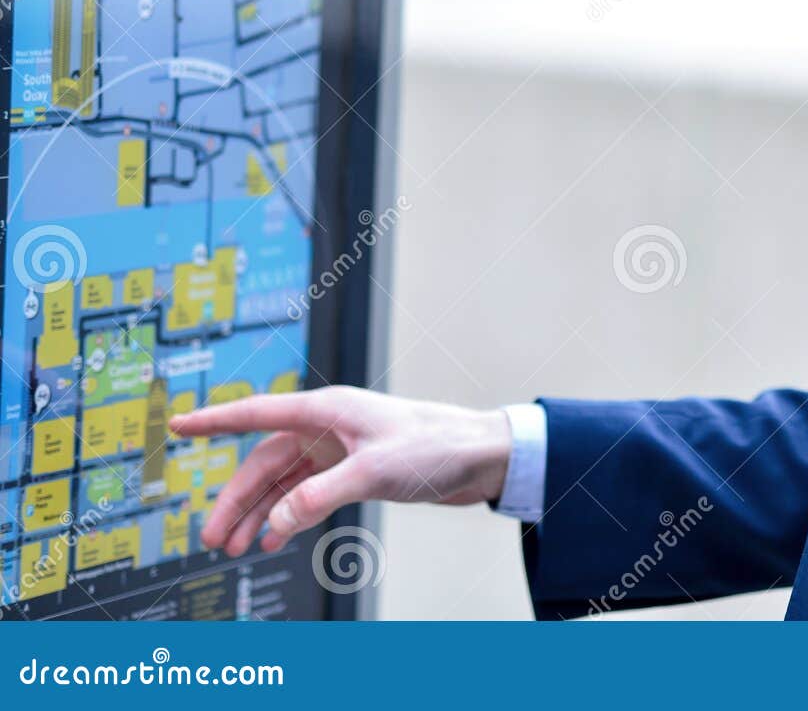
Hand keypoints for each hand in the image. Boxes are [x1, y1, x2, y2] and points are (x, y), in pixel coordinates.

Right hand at [168, 386, 511, 556]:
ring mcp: (339, 449)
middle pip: (265, 462)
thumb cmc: (435, 446)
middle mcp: (328, 426)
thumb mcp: (372, 472)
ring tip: (236, 546)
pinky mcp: (354, 470)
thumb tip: (277, 522)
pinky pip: (307, 493)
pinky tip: (275, 539)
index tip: (178, 424)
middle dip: (236, 499)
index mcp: (327, 410)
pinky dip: (288, 515)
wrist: (479, 456)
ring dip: (260, 513)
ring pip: (284, 482)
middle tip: (213, 537)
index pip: (257, 413)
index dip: (215, 420)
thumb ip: (321, 496)